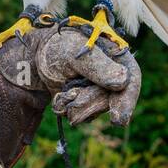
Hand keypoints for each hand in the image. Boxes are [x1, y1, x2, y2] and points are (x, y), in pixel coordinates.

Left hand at [0, 25, 140, 126]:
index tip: (118, 120)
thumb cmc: (58, 47)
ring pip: (95, 111)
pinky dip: (67, 108)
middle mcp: (113, 77)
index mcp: (118, 58)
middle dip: (88, 100)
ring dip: (75, 104)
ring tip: (63, 91)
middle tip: (70, 94)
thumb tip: (123, 81)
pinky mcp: (85, 103)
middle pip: (111, 100)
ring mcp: (99, 91)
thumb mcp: (75, 52)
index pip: (131, 81)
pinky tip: (60, 97)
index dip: (127, 101)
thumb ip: (98, 66)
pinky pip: (81, 115)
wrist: (35, 56)